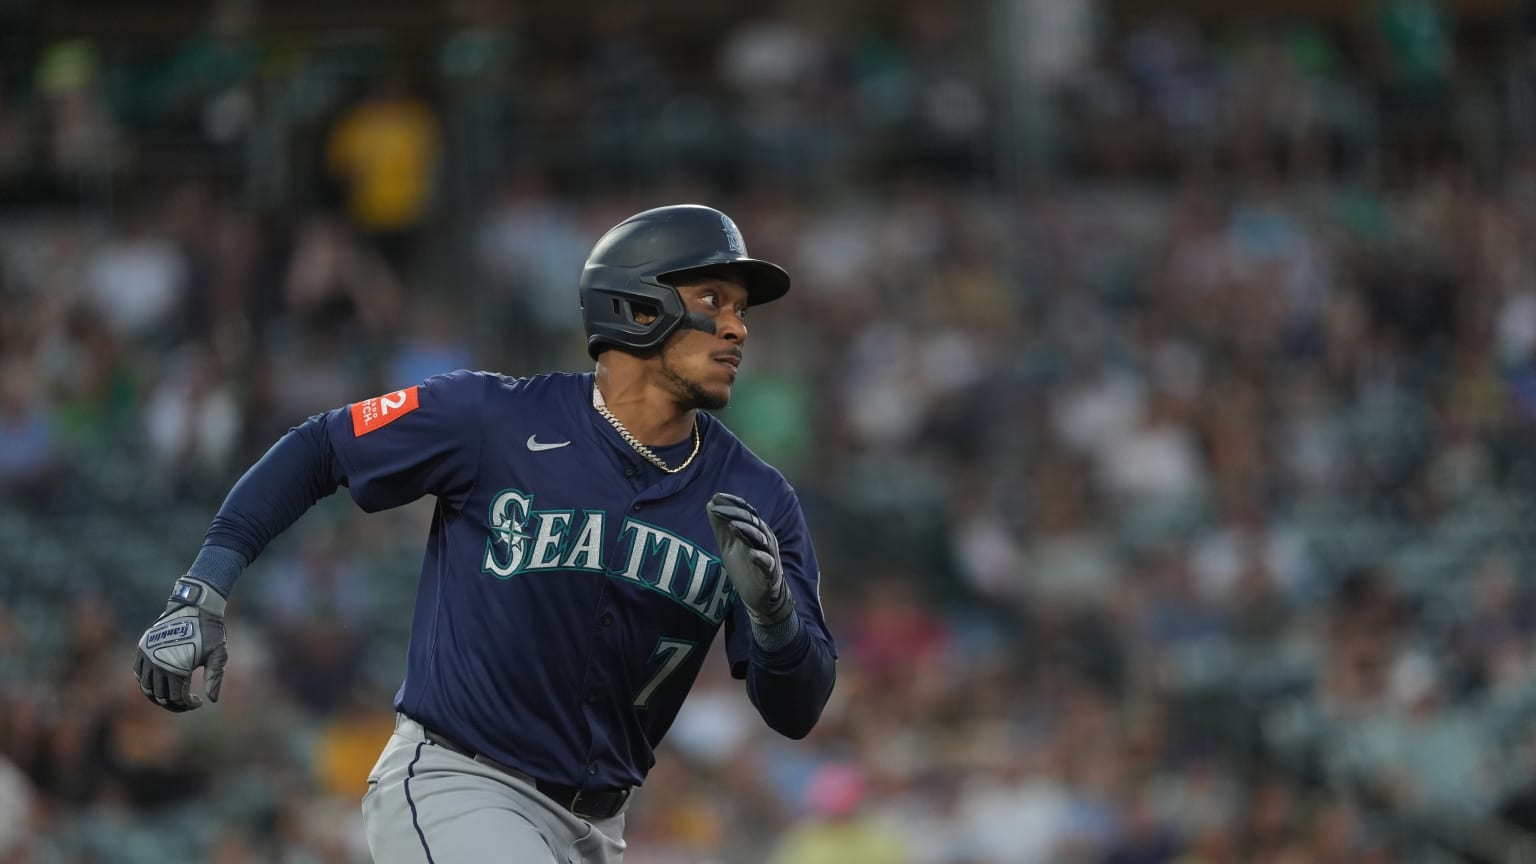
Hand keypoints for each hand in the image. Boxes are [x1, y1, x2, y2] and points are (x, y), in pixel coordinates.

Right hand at [133, 576, 228, 711]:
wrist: (195, 606)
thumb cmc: (210, 631)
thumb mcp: (218, 654)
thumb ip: (215, 678)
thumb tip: (211, 700)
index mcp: (176, 668)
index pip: (177, 698)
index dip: (188, 704)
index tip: (199, 702)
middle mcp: (157, 664)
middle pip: (161, 696)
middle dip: (175, 704)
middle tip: (187, 703)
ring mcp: (147, 655)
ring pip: (146, 688)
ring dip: (159, 696)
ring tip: (173, 697)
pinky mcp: (143, 647)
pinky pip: (138, 673)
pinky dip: (147, 682)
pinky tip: (160, 684)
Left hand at [706, 492, 794, 625]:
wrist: (761, 597)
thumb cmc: (746, 566)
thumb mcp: (729, 544)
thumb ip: (721, 526)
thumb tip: (710, 503)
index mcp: (756, 531)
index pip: (746, 512)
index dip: (733, 503)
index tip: (717, 496)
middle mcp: (765, 540)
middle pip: (752, 522)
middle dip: (735, 514)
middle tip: (717, 508)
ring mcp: (769, 556)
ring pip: (761, 540)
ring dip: (748, 531)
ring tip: (733, 525)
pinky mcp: (771, 574)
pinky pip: (769, 564)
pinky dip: (762, 558)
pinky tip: (753, 554)